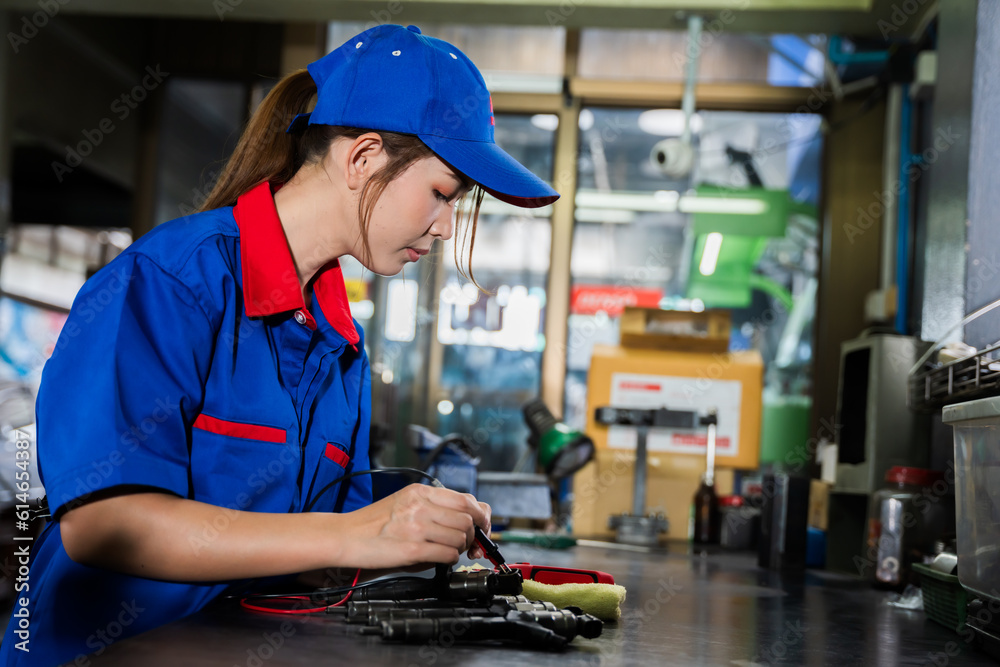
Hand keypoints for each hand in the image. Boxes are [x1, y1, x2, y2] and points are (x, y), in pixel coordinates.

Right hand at [337, 484, 490, 569]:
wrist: (345, 536)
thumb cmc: (373, 522)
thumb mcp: (405, 502)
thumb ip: (433, 506)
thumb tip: (466, 518)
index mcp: (420, 492)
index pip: (466, 500)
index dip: (480, 515)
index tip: (481, 526)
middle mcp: (420, 506)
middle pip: (468, 519)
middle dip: (473, 534)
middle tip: (467, 543)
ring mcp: (417, 527)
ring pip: (460, 537)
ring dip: (459, 548)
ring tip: (446, 550)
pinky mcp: (412, 549)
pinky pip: (447, 554)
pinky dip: (449, 559)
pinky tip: (438, 559)